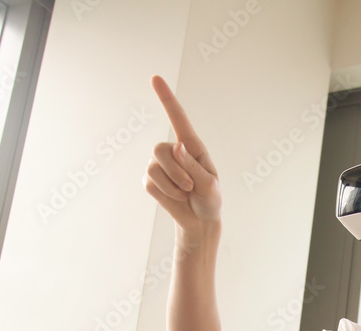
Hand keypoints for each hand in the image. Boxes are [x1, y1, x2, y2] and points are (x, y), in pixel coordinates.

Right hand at [143, 75, 221, 246]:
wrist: (200, 221)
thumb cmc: (210, 199)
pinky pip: (150, 183)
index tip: (155, 78)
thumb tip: (177, 147)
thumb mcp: (209, 184)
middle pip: (159, 148)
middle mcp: (175, 152)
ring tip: (185, 193)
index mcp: (192, 147)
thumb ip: (193, 166)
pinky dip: (164, 193)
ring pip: (154, 167)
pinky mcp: (152, 181)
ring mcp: (161, 166)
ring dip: (172, 184)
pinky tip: (176, 198)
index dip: (166, 98)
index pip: (178, 119)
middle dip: (175, 171)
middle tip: (190, 186)